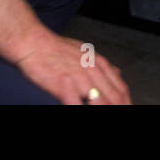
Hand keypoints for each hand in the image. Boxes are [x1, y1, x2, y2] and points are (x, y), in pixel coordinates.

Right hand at [14, 30, 130, 104]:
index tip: (126, 108)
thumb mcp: (84, 52)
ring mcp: (79, 78)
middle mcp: (93, 70)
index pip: (121, 89)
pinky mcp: (64, 85)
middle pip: (115, 98)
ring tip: (100, 116)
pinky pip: (77, 104)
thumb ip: (101, 64)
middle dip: (118, 108)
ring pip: (100, 102)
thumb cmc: (55, 48)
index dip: (126, 103)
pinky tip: (80, 109)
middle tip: (119, 115)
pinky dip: (81, 108)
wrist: (33, 43)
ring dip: (102, 109)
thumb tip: (117, 72)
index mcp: (99, 64)